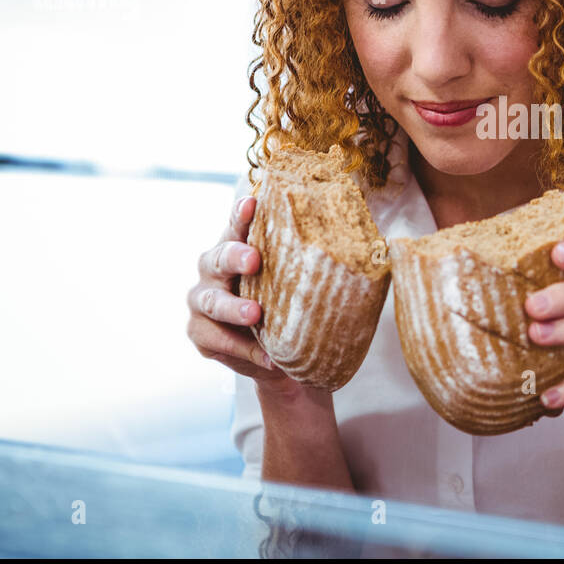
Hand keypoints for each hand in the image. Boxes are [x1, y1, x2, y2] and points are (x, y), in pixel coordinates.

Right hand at [185, 195, 302, 396]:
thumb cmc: (289, 310)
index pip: (237, 225)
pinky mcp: (200, 332)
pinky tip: (268, 358)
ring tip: (255, 314)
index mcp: (238, 248)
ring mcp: (203, 300)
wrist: (280, 360)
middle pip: (218, 257)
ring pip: (212, 301)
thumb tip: (363, 254)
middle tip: (254, 260)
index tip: (252, 203)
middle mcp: (214, 269)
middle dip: (235, 257)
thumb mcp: (297, 285)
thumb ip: (307, 267)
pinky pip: (219, 340)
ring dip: (234, 307)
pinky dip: (245, 350)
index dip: (241, 214)